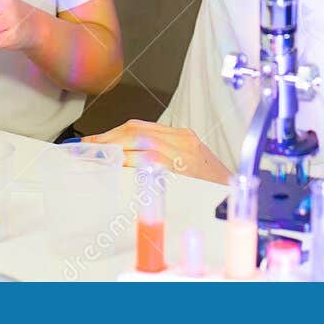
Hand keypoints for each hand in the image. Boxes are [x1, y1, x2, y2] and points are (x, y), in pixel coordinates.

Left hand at [82, 120, 231, 183]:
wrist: (238, 196)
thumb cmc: (213, 186)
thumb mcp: (190, 164)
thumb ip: (163, 158)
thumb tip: (126, 162)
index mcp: (182, 137)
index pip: (139, 128)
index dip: (112, 133)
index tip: (92, 142)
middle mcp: (182, 142)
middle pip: (136, 132)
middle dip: (108, 139)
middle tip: (85, 149)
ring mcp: (184, 155)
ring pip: (141, 144)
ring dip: (114, 150)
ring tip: (94, 157)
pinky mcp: (185, 170)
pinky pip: (152, 162)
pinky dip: (131, 162)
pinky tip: (117, 167)